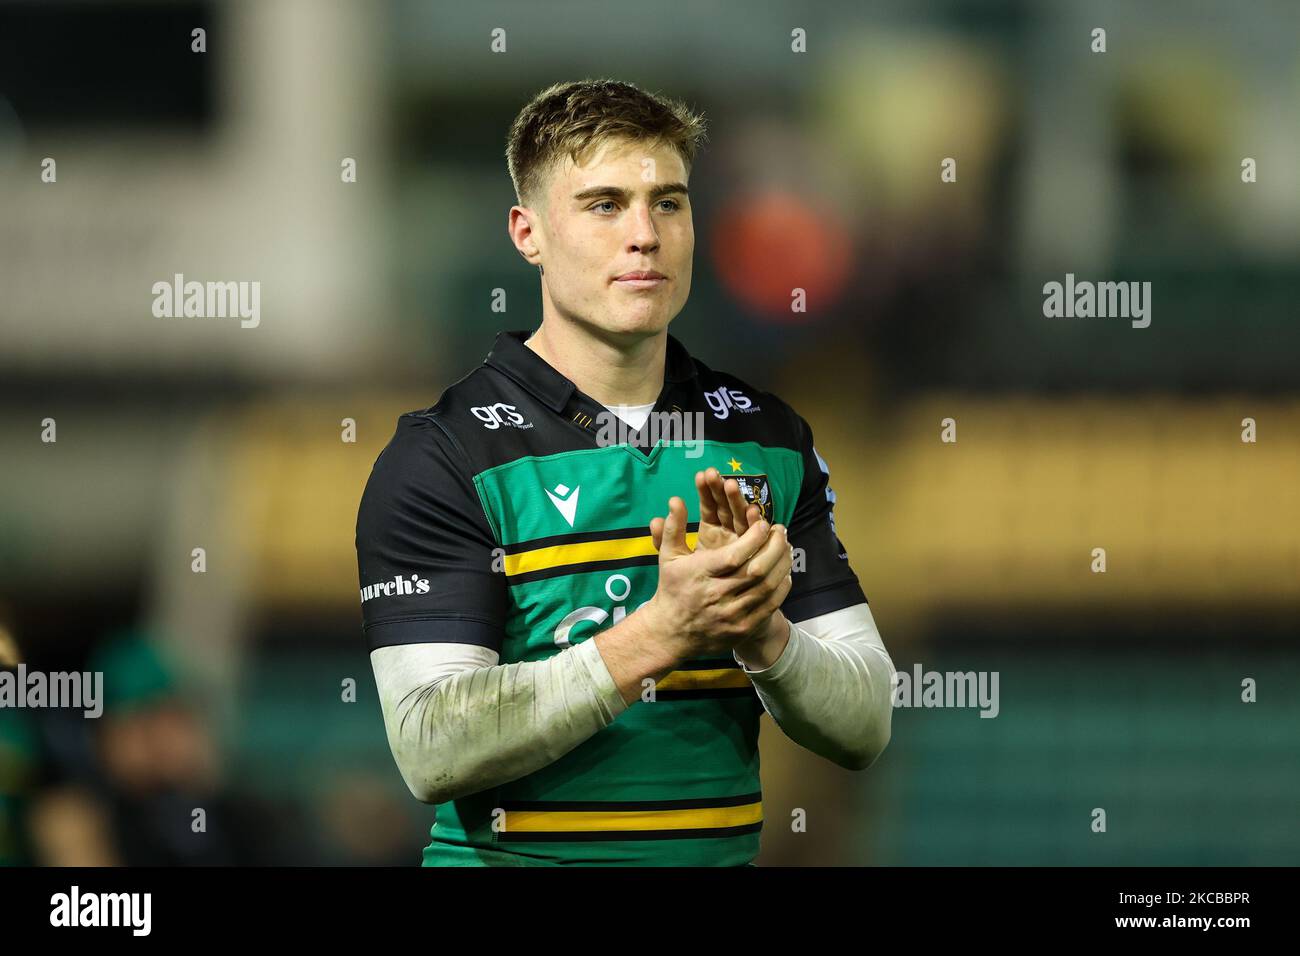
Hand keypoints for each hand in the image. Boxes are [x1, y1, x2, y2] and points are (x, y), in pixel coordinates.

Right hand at [642, 495, 793, 659]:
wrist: (671, 633)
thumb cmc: (672, 587)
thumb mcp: (668, 556)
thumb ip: (674, 526)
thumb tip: (676, 498)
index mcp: (700, 574)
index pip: (734, 555)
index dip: (754, 538)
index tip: (764, 523)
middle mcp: (717, 595)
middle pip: (756, 570)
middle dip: (774, 547)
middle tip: (781, 531)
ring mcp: (732, 615)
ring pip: (767, 587)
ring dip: (782, 564)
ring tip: (786, 547)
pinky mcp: (743, 629)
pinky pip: (770, 605)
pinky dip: (781, 587)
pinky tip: (784, 572)